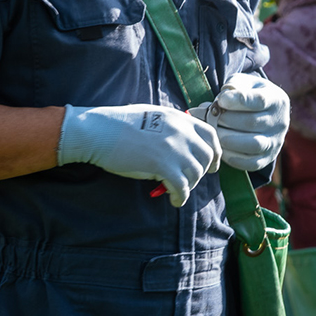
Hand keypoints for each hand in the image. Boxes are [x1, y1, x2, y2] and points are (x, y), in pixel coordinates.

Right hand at [57, 104, 221, 206]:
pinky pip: (182, 188)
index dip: (215, 152)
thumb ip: (170, 127)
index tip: (211, 164)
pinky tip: (173, 200)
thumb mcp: (152, 115)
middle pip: (207, 156)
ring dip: (189, 186)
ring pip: (196, 174)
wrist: (100, 131)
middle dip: (202, 172)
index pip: (210, 135)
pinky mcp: (163, 166)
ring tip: (177, 191)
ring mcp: (174, 149)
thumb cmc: (118, 124)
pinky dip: (180, 197)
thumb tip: (179, 146)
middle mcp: (182, 132)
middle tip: (190, 181)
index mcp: (179, 118)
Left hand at [192, 73, 288, 171]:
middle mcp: (280, 122)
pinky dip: (231, 157)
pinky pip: (250, 163)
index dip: (237, 100)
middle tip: (206, 116)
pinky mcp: (267, 158)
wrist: (264, 113)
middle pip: (251, 123)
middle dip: (224, 120)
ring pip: (252, 144)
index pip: (258, 100)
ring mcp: (275, 142)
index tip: (219, 100)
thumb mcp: (244, 83)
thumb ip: (233, 86)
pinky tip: (218, 146)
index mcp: (276, 100)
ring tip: (211, 131)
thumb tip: (221, 100)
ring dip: (227, 139)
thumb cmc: (249, 94)